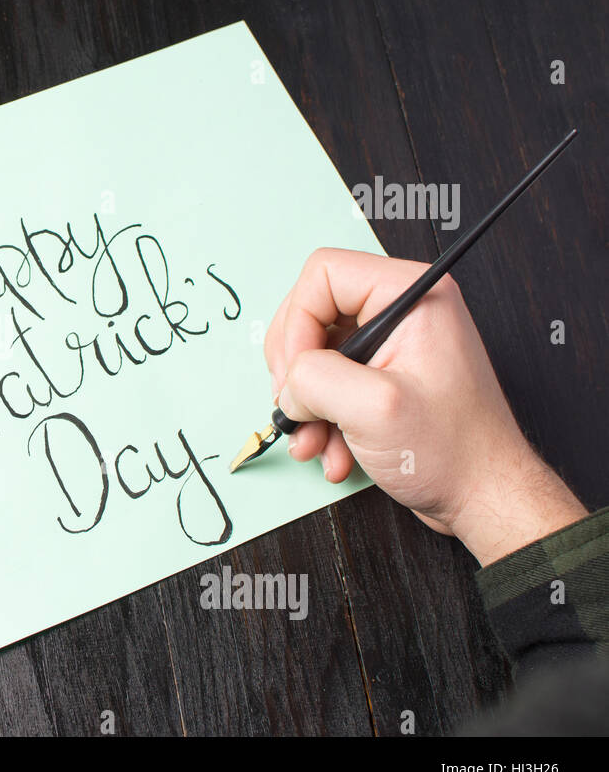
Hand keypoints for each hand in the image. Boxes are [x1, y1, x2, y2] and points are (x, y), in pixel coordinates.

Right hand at [264, 248, 586, 565]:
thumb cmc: (455, 451)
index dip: (298, 323)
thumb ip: (314, 379)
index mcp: (411, 295)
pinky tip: (333, 449)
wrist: (483, 497)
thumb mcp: (373, 409)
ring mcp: (393, 345)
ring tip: (314, 440)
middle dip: (296, 369)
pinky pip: (329, 383)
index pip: (323, 274)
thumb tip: (288, 383)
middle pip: (311, 312)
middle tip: (295, 404)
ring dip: (305, 403)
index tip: (297, 374)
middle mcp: (403, 311)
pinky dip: (321, 419)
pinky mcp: (384, 376)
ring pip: (315, 354)